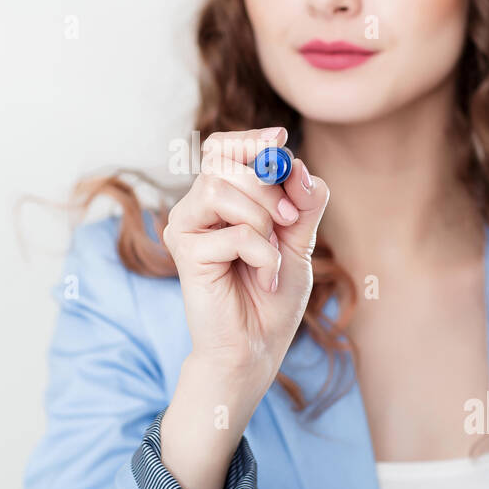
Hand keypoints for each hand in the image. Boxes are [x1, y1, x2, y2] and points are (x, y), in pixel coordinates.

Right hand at [161, 126, 330, 403]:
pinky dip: (261, 255)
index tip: (279, 139)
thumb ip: (303, 202)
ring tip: (272, 254)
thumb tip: (298, 165)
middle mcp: (197, 208)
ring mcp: (186, 229)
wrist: (255, 348)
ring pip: (220, 189)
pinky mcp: (185, 254)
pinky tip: (263, 277)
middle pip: (224, 163)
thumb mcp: (299, 241)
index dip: (249, 140)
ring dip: (260, 220)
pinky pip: (233, 233)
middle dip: (267, 187)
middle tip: (289, 221)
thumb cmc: (272, 296)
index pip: (222, 148)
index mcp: (220, 200)